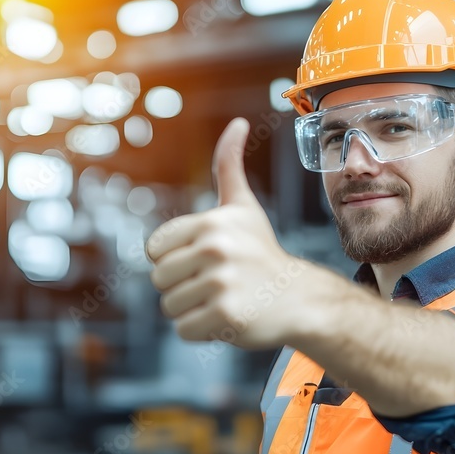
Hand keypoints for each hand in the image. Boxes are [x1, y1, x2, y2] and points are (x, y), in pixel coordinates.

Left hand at [146, 118, 313, 348]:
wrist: (299, 298)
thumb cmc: (262, 252)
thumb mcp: (243, 207)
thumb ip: (229, 166)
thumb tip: (237, 122)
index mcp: (211, 223)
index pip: (155, 251)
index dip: (176, 259)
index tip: (207, 260)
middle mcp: (216, 250)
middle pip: (159, 280)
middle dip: (182, 287)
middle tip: (218, 284)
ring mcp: (222, 284)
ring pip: (170, 307)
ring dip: (192, 309)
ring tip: (224, 300)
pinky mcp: (226, 317)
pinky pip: (184, 330)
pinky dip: (202, 331)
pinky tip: (229, 318)